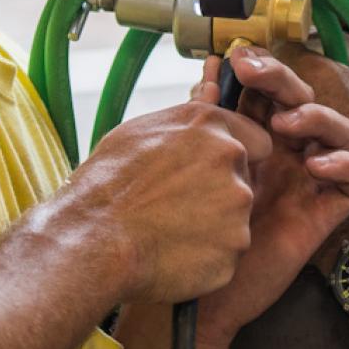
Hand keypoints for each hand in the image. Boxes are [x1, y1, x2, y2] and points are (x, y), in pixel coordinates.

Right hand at [70, 103, 269, 304]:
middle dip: (221, 194)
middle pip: (244, 182)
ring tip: (167, 231)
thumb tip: (210, 88)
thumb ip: (187, 116)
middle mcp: (232, 161)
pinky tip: (171, 255)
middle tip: (176, 206)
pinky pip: (225, 255)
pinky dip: (205, 260)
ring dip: (212, 228)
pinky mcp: (233, 250)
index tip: (213, 173)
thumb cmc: (107, 184)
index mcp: (211, 126)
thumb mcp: (139, 131)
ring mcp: (237, 208)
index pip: (257, 140)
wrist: (91, 240)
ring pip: (235, 221)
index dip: (237, 159)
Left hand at [191, 48, 348, 347]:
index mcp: (258, 137)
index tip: (238, 58)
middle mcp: (289, 153)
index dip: (263, 69)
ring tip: (286, 124)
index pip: (272, 91)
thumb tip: (210, 69)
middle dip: (285, 81)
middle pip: (307, 102)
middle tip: (256, 75)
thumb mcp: (196, 165)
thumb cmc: (191, 232)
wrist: (197, 294)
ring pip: (343, 135)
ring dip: (319, 119)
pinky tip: (314, 165)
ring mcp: (310, 182)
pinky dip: (343, 165)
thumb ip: (205, 118)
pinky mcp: (325, 213)